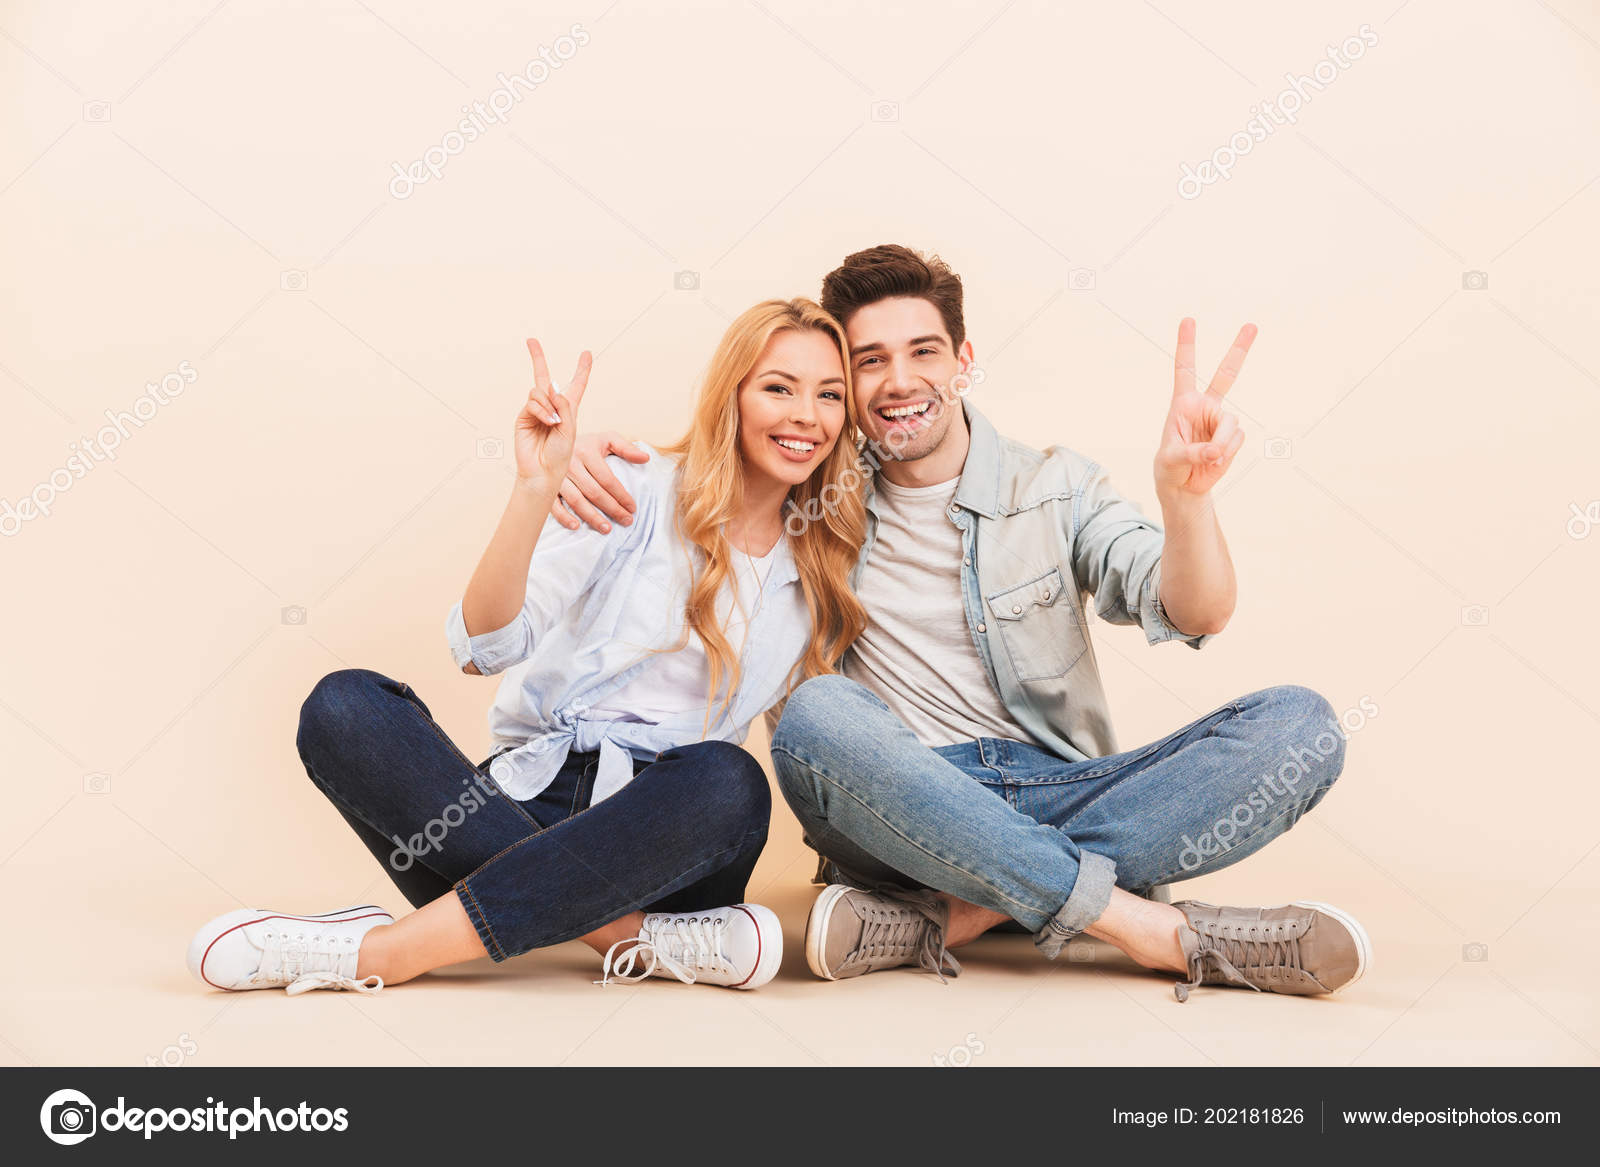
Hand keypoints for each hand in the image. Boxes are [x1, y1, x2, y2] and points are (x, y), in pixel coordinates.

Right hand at [515, 339, 592, 488]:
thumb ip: (564, 406)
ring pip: (539, 391)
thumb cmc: (560, 455)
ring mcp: (536, 411)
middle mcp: (551, 407)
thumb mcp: (570, 429)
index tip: (587, 353)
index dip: (582, 369)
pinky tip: (547, 422)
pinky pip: (532, 402)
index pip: (576, 385)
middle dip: (537, 357)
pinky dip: (541, 410)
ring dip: (548, 404)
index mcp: (568, 409)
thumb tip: (552, 386)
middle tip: (531, 340)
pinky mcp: (524, 416)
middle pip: (544, 376)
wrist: (543, 472)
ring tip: (553, 422)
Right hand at [551, 431, 649, 530]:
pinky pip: (553, 504)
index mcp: (587, 452)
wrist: (554, 440)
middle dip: (613, 509)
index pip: (608, 479)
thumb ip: (626, 448)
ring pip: (576, 501)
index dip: (622, 495)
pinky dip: (564, 516)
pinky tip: (576, 526)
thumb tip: (646, 458)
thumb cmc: (586, 444)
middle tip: (626, 521)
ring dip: (592, 517)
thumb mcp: (607, 439)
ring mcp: (557, 476)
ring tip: (607, 529)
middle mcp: (570, 464)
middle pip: (595, 492)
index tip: (633, 508)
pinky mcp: (546, 485)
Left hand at [1153, 317, 1254, 501]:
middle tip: (1252, 325)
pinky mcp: (1232, 435)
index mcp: (1183, 403)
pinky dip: (1227, 453)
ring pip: (1232, 423)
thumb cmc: (1169, 467)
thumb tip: (1216, 451)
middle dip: (1240, 349)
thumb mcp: (1172, 459)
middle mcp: (1204, 406)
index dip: (1186, 345)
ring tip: (1209, 458)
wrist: (1184, 485)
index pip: (1185, 369)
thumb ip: (1193, 453)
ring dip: (1223, 443)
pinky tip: (1216, 461)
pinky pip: (1236, 440)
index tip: (1188, 320)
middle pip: (1226, 374)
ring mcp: (1220, 420)